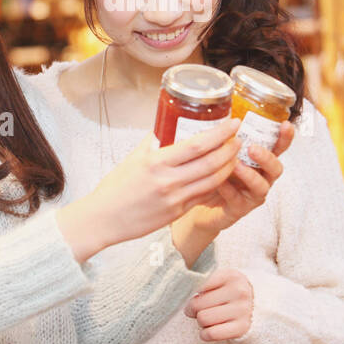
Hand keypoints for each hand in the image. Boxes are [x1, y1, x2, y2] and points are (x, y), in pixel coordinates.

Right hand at [56, 117, 241, 262]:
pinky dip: (216, 184)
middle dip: (230, 149)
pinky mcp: (176, 213)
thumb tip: (168, 127)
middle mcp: (168, 181)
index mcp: (156, 162)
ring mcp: (174, 199)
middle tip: (239, 138)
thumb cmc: (116, 187)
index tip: (233, 123)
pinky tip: (223, 176)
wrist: (103, 219)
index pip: (197, 145)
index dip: (219, 134)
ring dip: (228, 167)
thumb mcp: (133, 158)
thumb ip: (153, 143)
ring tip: (235, 155)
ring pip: (212, 181)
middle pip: (210, 163)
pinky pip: (202, 196)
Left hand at [172, 120, 294, 251]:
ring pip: (261, 186)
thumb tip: (220, 115)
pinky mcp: (239, 209)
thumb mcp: (217, 149)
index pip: (277, 147)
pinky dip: (230, 190)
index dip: (285, 137)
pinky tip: (220, 183)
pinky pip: (238, 201)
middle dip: (267, 157)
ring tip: (236, 165)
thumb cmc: (210, 171)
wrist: (196, 200)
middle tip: (253, 148)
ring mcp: (252, 195)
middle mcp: (261, 177)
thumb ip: (223, 136)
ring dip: (250, 175)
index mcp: (258, 160)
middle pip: (276, 168)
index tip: (286, 124)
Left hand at [184, 267, 253, 340]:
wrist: (255, 304)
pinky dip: (205, 334)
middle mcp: (239, 291)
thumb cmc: (228, 291)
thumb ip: (202, 280)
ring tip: (206, 317)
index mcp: (231, 275)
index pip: (198, 284)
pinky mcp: (242, 328)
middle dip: (192, 309)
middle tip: (195, 309)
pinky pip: (211, 334)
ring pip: (203, 319)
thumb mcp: (219, 279)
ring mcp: (242, 310)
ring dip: (200, 321)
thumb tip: (181, 290)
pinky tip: (208, 329)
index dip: (190, 292)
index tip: (193, 295)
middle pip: (197, 304)